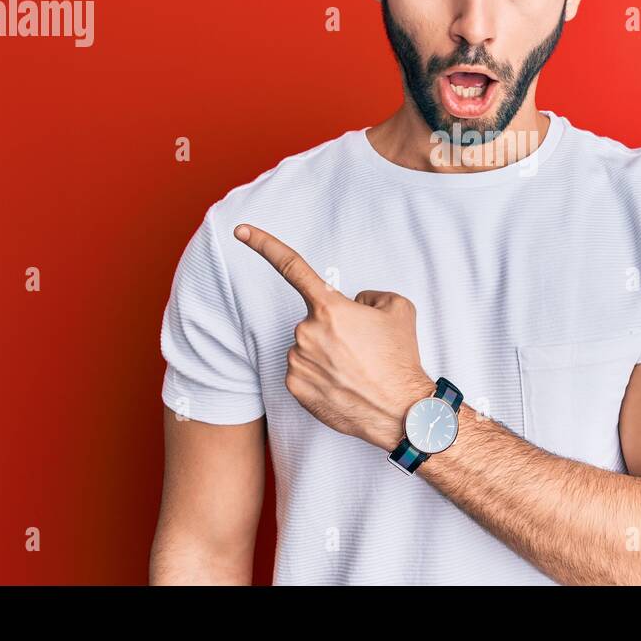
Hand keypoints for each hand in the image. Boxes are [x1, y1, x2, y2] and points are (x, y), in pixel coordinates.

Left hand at [233, 223, 432, 449]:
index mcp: (330, 308)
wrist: (400, 410)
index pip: (292, 267)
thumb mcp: (398, 308)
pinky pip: (302, 371)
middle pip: (314, 320)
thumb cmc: (399, 359)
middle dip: (334, 328)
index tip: (240, 230)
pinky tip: (342, 384)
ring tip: (355, 369)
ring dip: (326, 353)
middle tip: (361, 348)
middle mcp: (306, 332)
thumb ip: (370, 295)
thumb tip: (354, 304)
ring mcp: (297, 361)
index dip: (264, 244)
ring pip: (307, 346)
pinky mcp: (294, 387)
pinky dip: (320, 375)